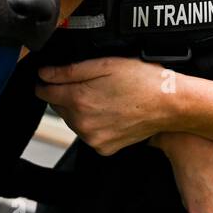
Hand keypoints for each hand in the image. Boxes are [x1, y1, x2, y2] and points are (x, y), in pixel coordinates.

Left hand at [35, 57, 171, 154]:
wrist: (169, 104)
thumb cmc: (141, 80)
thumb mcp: (104, 64)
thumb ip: (69, 70)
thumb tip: (44, 74)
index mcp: (79, 99)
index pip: (44, 92)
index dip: (46, 82)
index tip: (50, 77)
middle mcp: (82, 123)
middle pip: (59, 107)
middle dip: (68, 95)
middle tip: (91, 84)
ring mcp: (93, 138)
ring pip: (74, 121)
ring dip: (81, 109)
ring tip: (105, 97)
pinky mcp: (105, 148)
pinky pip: (89, 134)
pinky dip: (94, 124)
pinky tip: (111, 112)